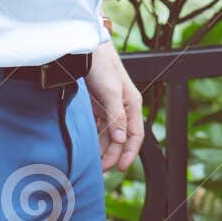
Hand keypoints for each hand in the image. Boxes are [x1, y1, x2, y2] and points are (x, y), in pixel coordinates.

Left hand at [86, 41, 143, 172]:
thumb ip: (116, 116)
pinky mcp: (96, 107)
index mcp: (132, 105)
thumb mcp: (110, 92)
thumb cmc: (102, 66)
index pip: (135, 135)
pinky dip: (94, 140)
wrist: (85, 49)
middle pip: (121, 139)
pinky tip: (87, 149)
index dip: (130, 153)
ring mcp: (109, 108)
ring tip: (92, 164)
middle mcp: (122, 109)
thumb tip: (122, 139)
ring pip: (109, 135)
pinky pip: (98, 129)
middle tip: (101, 171)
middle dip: (113, 155)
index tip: (121, 168)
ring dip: (102, 149)